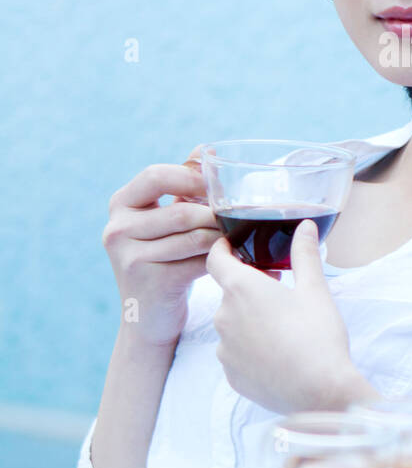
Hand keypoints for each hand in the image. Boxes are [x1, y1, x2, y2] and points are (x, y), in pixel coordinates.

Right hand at [102, 149, 221, 345]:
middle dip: (215, 215)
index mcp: (121, 204)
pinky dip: (219, 259)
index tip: (216, 186)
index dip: (192, 177)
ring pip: (193, 237)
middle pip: (181, 212)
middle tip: (238, 217)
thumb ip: (184, 183)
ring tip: (238, 238)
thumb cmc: (164, 257)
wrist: (148, 317)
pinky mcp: (149, 282)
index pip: (156, 176)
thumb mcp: (167, 217)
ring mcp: (129, 257)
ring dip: (221, 237)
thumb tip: (208, 150)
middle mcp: (117, 229)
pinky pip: (196, 262)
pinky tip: (231, 260)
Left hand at [205, 220, 379, 413]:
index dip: (222, 249)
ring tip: (282, 327)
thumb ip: (304, 254)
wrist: (320, 393)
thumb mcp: (315, 289)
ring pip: (232, 324)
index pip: (215, 259)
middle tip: (278, 290)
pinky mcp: (231, 375)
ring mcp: (224, 349)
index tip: (232, 246)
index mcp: (241, 289)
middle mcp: (224, 317)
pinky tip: (277, 353)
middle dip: (248, 289)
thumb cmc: (318, 336)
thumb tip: (305, 226)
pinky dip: (251, 348)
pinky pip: (236, 353)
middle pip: (228, 293)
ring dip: (249, 320)